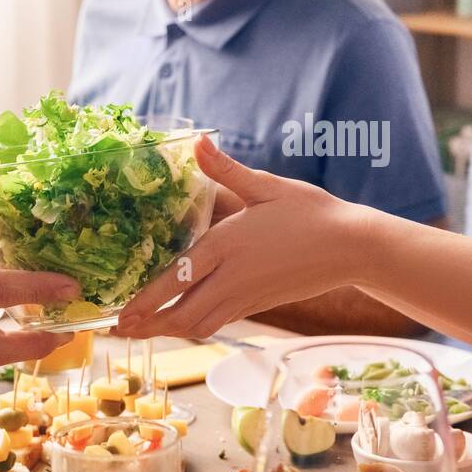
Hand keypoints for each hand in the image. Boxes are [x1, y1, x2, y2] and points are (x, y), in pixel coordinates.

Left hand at [111, 136, 367, 338]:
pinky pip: (219, 322)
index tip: (122, 313)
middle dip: (150, 325)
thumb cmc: (311, 212)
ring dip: (170, 330)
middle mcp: (233, 276)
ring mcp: (247, 295)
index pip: (177, 278)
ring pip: (200, 324)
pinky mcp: (259, 304)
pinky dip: (196, 326)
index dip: (147, 300)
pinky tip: (184, 321)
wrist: (351, 247)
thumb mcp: (267, 186)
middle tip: (120, 330)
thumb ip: (226, 169)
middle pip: (183, 313)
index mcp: (228, 244)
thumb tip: (198, 141)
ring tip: (143, 330)